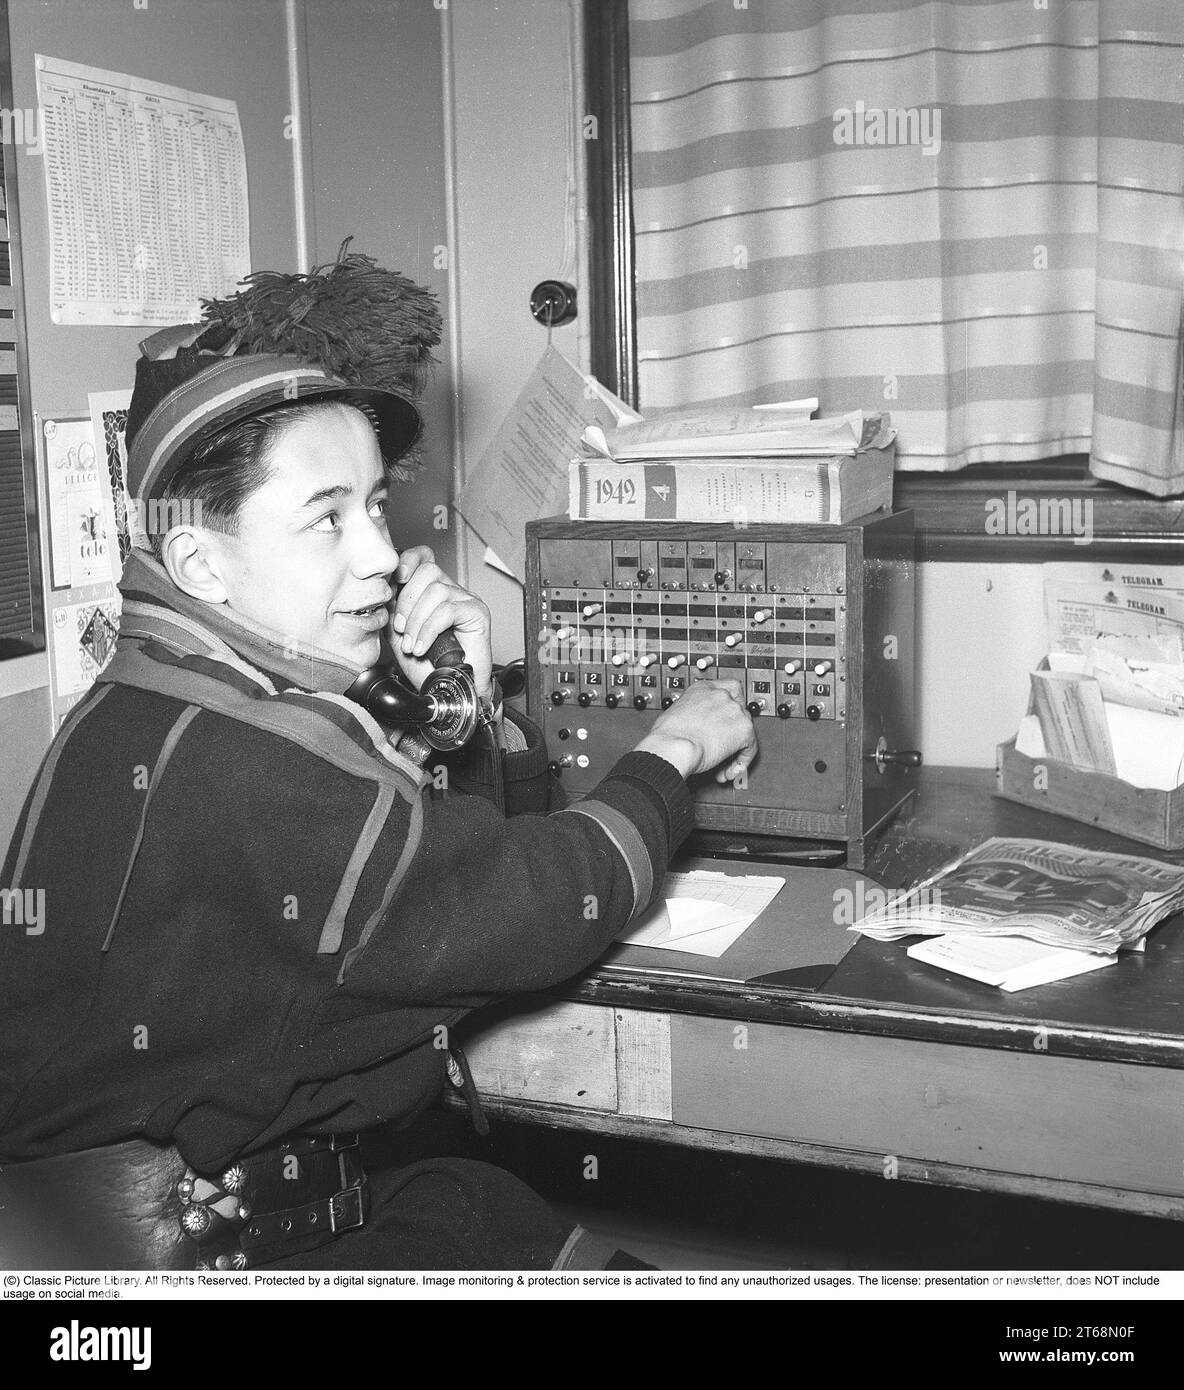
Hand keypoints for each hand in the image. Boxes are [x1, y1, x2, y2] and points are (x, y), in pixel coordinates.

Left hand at [388, 546, 493, 698]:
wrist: (449, 689)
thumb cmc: (428, 665)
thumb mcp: (399, 634)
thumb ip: (392, 609)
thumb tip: (382, 590)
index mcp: (433, 589)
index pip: (423, 556)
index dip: (407, 561)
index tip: (393, 581)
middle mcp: (451, 590)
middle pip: (427, 570)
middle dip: (406, 601)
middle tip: (401, 629)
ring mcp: (466, 600)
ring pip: (436, 591)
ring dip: (417, 621)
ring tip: (413, 645)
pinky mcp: (477, 612)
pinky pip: (447, 610)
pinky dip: (429, 630)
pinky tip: (424, 647)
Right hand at [634, 678, 757, 781]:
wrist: (673, 746)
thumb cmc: (667, 735)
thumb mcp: (675, 713)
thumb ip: (691, 714)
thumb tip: (693, 726)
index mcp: (703, 688)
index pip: (729, 688)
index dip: (731, 706)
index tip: (727, 721)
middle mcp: (721, 695)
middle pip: (739, 713)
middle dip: (731, 734)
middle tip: (720, 751)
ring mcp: (735, 710)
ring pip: (745, 732)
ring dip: (735, 752)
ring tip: (720, 768)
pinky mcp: (744, 729)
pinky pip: (750, 748)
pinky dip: (742, 762)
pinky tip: (728, 771)